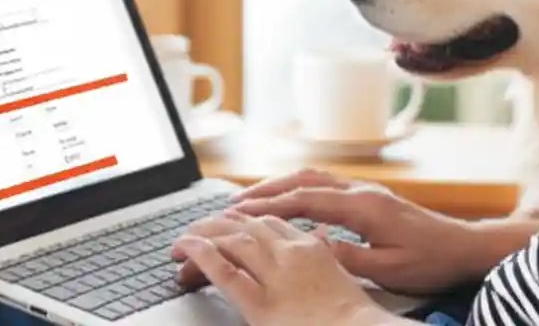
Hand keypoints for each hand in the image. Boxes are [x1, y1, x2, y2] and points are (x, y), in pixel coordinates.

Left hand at [170, 211, 388, 325]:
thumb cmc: (357, 320)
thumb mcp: (343, 277)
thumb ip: (326, 253)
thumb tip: (319, 234)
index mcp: (312, 248)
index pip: (267, 223)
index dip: (241, 221)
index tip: (225, 225)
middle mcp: (291, 255)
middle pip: (245, 226)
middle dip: (215, 225)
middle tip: (194, 231)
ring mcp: (276, 276)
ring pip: (230, 241)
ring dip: (201, 236)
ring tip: (180, 242)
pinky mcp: (262, 304)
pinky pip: (224, 270)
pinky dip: (200, 254)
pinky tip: (185, 248)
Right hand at [220, 168, 483, 293]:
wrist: (464, 247)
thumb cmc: (431, 261)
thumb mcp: (389, 268)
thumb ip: (347, 256)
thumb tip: (309, 244)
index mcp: (363, 206)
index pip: (305, 200)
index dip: (268, 205)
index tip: (237, 212)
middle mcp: (362, 191)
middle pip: (303, 181)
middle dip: (265, 190)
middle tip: (231, 204)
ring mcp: (366, 191)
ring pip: (313, 179)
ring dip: (280, 187)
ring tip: (250, 200)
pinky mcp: (369, 198)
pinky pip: (325, 185)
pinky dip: (298, 189)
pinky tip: (286, 201)